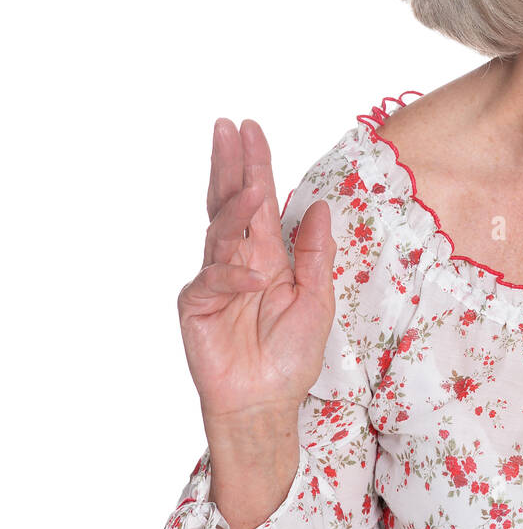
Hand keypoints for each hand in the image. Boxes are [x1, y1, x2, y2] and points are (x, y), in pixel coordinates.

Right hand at [177, 118, 336, 422]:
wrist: (266, 400)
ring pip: (219, 231)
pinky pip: (212, 279)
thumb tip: (321, 206)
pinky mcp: (196, 305)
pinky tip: (250, 277)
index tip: (251, 128)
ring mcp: (214, 279)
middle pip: (229, 202)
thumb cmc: (291, 354)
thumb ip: (316, 252)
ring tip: (253, 187)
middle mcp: (239, 258)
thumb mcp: (318, 298)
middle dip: (229, 164)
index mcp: (268, 252)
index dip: (255, 164)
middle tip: (227, 127)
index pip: (260, 200)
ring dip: (237, 209)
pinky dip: (231, 275)